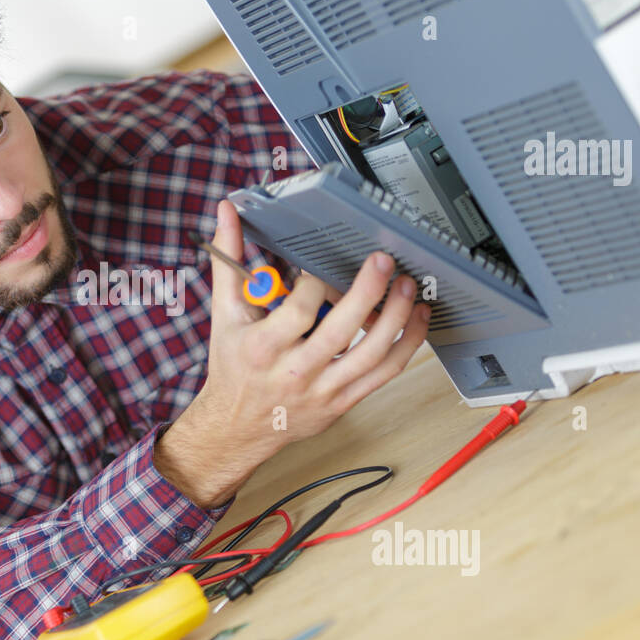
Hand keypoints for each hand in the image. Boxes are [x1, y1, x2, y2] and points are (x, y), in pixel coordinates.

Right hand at [154, 199, 429, 507]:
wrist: (237, 425)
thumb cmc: (233, 366)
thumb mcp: (224, 313)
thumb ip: (228, 261)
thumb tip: (227, 214)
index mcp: (262, 348)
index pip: (297, 313)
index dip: (314, 284)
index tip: (321, 264)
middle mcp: (294, 372)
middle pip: (340, 332)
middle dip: (366, 292)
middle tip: (382, 261)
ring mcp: (322, 390)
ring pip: (370, 355)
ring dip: (395, 318)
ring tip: (406, 287)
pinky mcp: (342, 401)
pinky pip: (383, 374)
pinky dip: (405, 345)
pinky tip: (415, 319)